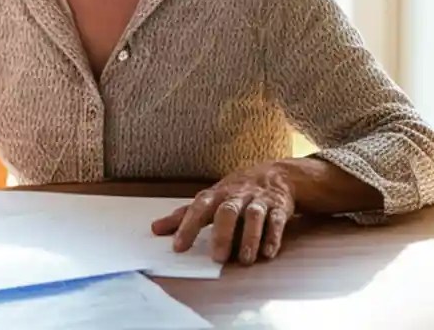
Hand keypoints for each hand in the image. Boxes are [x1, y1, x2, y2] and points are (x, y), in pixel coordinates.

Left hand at [151, 162, 295, 265]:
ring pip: (254, 215)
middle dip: (223, 234)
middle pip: (228, 211)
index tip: (178, 247)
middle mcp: (237, 195)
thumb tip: (155, 228)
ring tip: (245, 260)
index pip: (199, 208)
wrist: (277, 174)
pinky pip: (277, 220)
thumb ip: (184, 215)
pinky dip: (272, 236)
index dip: (188, 226)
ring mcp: (259, 200)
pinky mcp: (279, 207)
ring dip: (250, 238)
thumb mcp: (209, 199)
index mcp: (217, 194)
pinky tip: (267, 253)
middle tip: (218, 258)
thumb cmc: (235, 192)